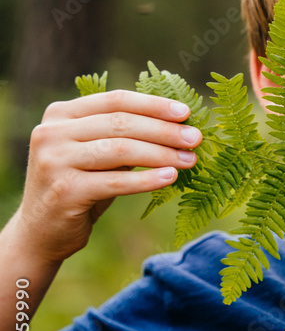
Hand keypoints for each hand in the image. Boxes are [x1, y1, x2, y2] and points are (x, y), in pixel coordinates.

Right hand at [13, 90, 201, 262]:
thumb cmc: (81, 185)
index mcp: (60, 114)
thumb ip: (123, 135)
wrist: (42, 230)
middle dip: (164, 130)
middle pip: (121, 123)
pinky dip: (147, 179)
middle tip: (195, 138)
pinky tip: (170, 177)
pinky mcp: (65, 191)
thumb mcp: (97, 154)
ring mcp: (55, 161)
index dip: (153, 104)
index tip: (185, 112)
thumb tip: (179, 125)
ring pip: (121, 150)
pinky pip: (116, 181)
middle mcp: (52, 133)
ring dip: (162, 154)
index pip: (115, 100)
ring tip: (190, 159)